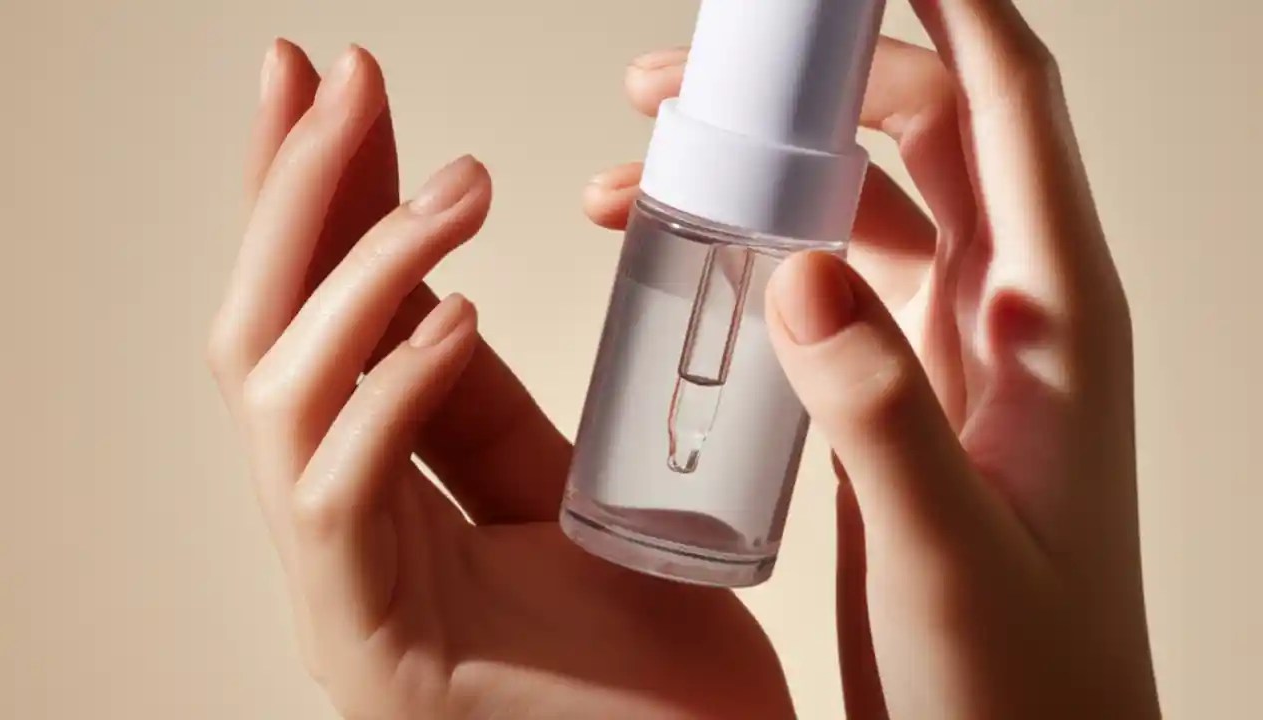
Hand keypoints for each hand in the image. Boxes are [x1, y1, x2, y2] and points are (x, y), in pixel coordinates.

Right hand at [207, 42, 794, 719]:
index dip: (313, 200)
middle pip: (264, 340)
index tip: (328, 87)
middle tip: (332, 80)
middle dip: (293, 197)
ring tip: (450, 188)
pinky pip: (345, 498)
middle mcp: (337, 540)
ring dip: (355, 271)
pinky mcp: (375, 653)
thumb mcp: (563, 499)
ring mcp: (344, 598)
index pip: (317, 321)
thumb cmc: (651, 667)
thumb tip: (439, 286)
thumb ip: (482, 411)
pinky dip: (389, 391)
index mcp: (376, 501)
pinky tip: (453, 317)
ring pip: (280, 403)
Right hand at [585, 2, 1159, 717]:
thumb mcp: (947, 551)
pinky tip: (686, 266)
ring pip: (858, 207)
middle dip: (805, 87)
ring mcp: (950, 352)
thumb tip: (798, 272)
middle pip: (917, 134)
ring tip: (645, 169)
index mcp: (1052, 320)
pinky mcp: (898, 395)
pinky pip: (827, 284)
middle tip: (684, 83)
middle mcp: (1007, 314)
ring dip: (763, 171)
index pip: (1010, 105)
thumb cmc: (1024, 679)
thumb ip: (878, 409)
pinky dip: (755, 254)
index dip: (949, 4)